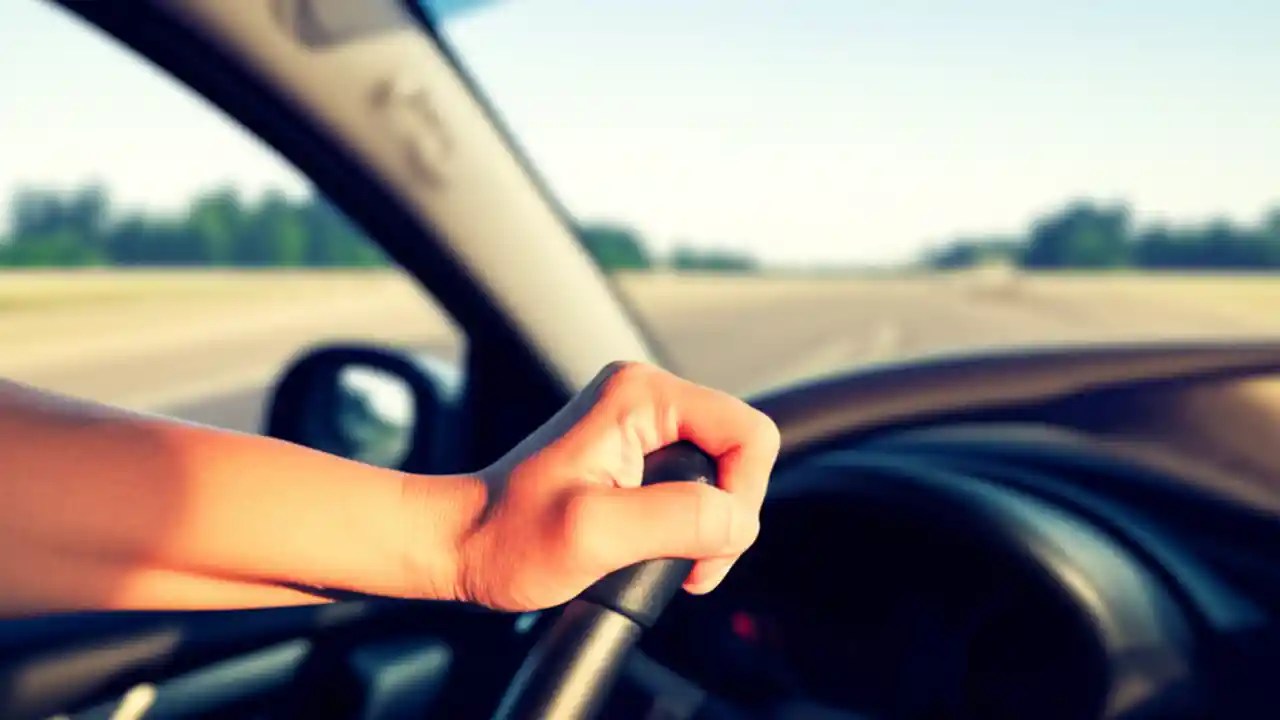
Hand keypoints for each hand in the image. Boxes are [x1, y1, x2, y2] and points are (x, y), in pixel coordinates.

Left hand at [438, 361, 779, 611]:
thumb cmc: (507, 537)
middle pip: (740, 454)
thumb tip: (736, 519)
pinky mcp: (633, 453)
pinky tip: (651, 547)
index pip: (749, 434)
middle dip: (723, 517)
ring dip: (703, 526)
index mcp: (641, 395)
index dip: (742, 496)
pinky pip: (693, 486)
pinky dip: (684, 526)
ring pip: (720, 474)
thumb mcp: (595, 533)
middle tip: (682, 562)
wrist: (463, 545)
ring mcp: (638, 425)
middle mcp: (644, 398)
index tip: (702, 545)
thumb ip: (677, 518)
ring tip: (657, 557)